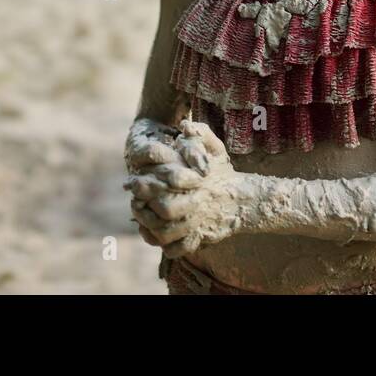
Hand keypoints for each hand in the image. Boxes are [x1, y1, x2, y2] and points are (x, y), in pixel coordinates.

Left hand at [124, 119, 244, 257]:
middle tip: (134, 202)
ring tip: (139, 218)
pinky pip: (176, 249)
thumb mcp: (216, 149)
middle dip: (145, 206)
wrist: (244, 201)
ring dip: (149, 227)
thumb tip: (185, 125)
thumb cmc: (223, 172)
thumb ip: (201, 134)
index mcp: (198, 181)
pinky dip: (163, 245)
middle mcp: (199, 204)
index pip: (168, 181)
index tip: (131, 182)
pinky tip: (153, 234)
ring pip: (167, 233)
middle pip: (166, 209)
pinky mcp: (199, 240)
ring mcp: (198, 225)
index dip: (146, 183)